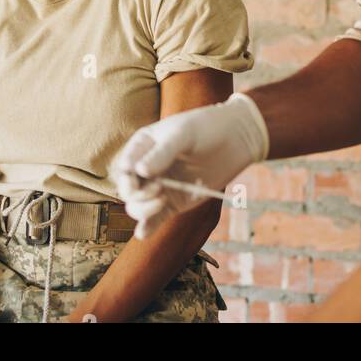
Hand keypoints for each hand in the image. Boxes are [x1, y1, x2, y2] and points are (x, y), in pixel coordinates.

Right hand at [111, 92, 268, 238]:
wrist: (236, 139)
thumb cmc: (207, 128)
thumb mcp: (184, 134)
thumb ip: (162, 152)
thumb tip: (140, 171)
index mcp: (143, 146)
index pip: (125, 166)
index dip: (126, 178)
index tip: (136, 183)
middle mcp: (147, 168)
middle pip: (128, 190)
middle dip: (138, 194)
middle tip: (160, 188)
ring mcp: (160, 187)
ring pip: (137, 207)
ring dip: (143, 210)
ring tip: (164, 200)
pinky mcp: (173, 203)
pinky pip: (154, 220)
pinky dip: (147, 228)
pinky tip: (145, 233)